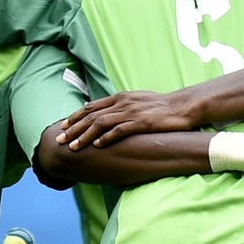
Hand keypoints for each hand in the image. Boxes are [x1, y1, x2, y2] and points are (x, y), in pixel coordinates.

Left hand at [59, 90, 196, 148]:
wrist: (183, 106)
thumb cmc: (161, 106)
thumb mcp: (138, 101)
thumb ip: (121, 106)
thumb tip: (106, 112)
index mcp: (121, 97)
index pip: (92, 106)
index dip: (76, 117)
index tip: (63, 127)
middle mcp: (123, 102)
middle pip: (92, 115)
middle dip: (74, 128)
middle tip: (60, 139)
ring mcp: (132, 112)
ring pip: (102, 123)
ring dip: (85, 135)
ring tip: (74, 147)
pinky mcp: (142, 122)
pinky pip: (120, 130)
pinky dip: (106, 138)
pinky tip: (97, 145)